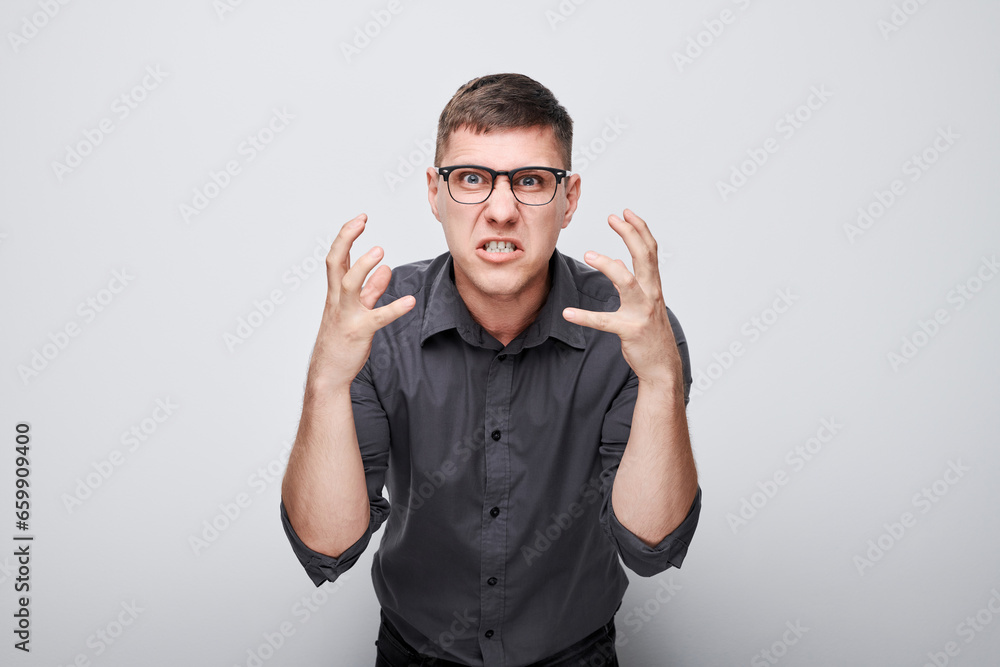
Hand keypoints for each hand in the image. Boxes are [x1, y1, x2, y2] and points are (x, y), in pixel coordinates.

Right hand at [309, 214, 414, 386]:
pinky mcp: (358, 332)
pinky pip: (377, 318)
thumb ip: (371, 289)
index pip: (336, 257)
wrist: (328, 373)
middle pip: (335, 262)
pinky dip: (394, 309)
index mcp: (335, 293)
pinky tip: (410, 302)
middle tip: (361, 220)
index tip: (360, 218)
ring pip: (348, 285)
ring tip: (380, 251)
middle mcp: (336, 300)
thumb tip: (387, 269)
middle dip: (346, 238)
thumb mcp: (357, 310)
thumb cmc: (341, 340)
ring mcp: (346, 315)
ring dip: (362, 266)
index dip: (346, 236)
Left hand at [562, 209, 682, 390]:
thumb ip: (634, 282)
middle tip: (613, 217)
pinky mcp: (629, 331)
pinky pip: (604, 321)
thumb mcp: (645, 304)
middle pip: (645, 257)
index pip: (650, 251)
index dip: (639, 229)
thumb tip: (621, 262)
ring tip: (588, 254)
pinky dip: (584, 317)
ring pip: (627, 281)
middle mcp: (651, 295)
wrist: (662, 366)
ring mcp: (642, 312)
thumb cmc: (651, 333)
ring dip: (608, 265)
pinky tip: (568, 313)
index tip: (625, 213)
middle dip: (631, 234)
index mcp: (653, 287)